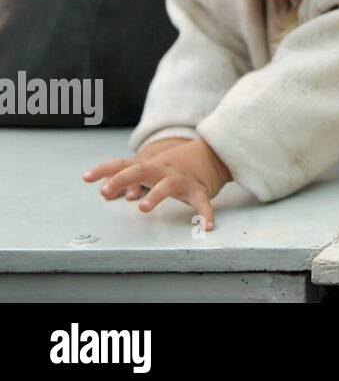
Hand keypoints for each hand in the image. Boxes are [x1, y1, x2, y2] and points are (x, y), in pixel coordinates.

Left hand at [84, 138, 232, 229]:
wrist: (210, 155)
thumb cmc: (173, 169)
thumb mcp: (150, 170)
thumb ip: (128, 180)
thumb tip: (104, 190)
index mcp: (150, 167)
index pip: (123, 164)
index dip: (104, 170)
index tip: (85, 178)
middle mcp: (164, 171)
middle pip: (142, 170)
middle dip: (123, 179)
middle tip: (105, 191)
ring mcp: (182, 180)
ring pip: (168, 185)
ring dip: (155, 195)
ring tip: (143, 208)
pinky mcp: (199, 191)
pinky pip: (202, 203)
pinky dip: (205, 214)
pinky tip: (206, 226)